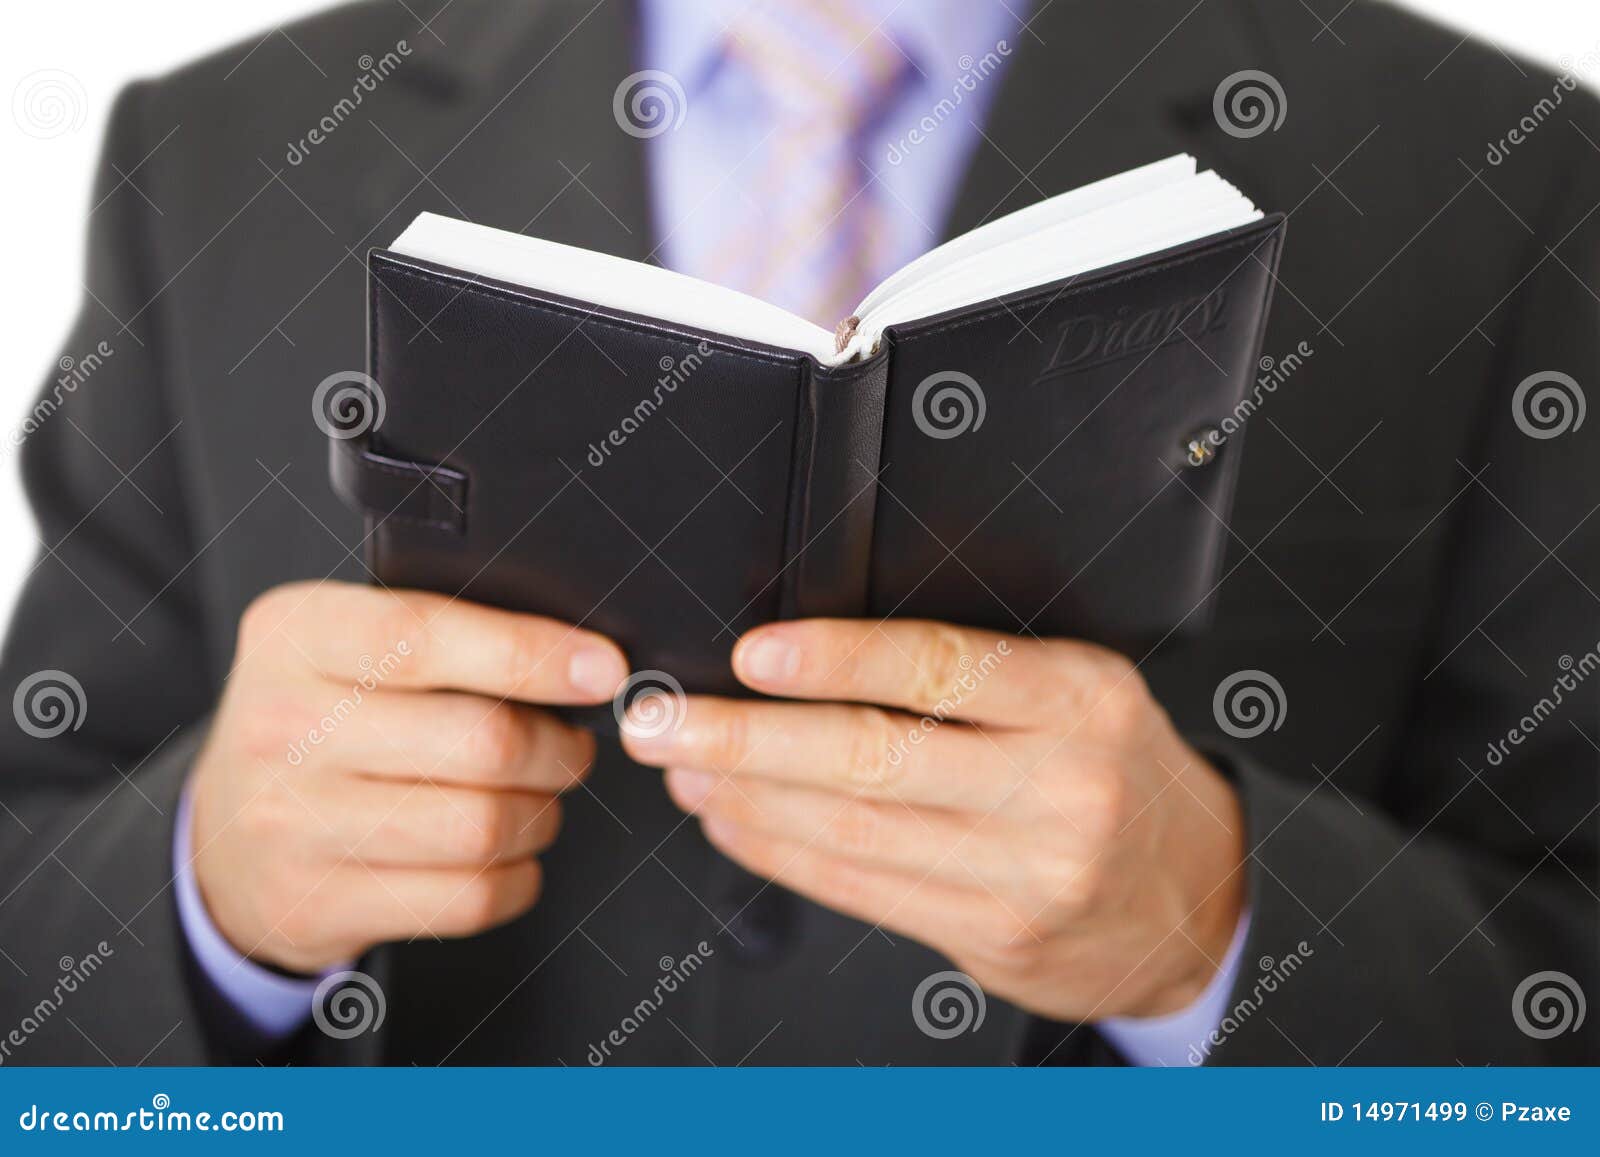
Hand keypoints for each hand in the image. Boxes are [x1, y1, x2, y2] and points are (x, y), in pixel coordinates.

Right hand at [188, 581, 626, 973]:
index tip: (602, 669)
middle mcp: (284, 726)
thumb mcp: (343, 646)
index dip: (531, 654)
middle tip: (571, 745)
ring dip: (542, 814)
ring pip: (484, 825)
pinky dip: (517, 878)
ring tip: (536, 798)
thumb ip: (440, 633)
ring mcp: (294, 823)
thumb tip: (576, 654)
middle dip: (558, 747)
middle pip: (480, 740)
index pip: (426, 636)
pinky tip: (506, 854)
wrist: (223, 840)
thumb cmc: (318, 723)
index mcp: (296, 636)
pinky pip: (468, 898)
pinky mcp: (319, 904)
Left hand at [622, 619, 1244, 1020]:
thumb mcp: (1076, 691)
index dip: (836, 659)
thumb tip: (811, 657)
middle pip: (875, 758)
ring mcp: (1026, 872)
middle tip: (665, 721)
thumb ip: (971, 677)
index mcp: (1077, 698)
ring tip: (684, 769)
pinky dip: (783, 855)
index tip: (751, 654)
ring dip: (747, 800)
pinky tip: (734, 825)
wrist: (1197, 893)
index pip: (939, 668)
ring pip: (855, 831)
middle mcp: (1056, 785)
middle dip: (748, 739)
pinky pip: (863, 891)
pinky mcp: (994, 937)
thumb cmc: (1114, 769)